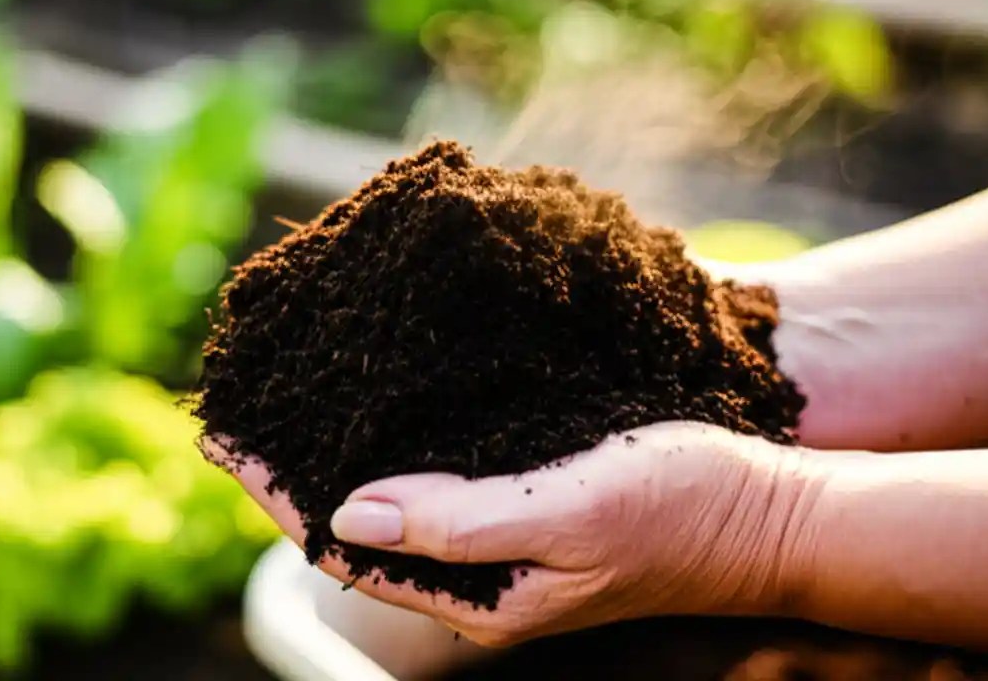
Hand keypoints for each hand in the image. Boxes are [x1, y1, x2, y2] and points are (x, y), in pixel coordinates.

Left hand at [210, 422, 807, 647]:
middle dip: (290, 466)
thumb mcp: (566, 515)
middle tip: (235, 407)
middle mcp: (475, 568)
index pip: (342, 542)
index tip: (221, 436)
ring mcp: (499, 533)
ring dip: (335, 445)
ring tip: (286, 396)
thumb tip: (345, 510)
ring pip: (392, 491)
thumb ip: (459, 522)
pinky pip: (439, 469)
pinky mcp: (525, 494)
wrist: (766, 511)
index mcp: (474, 590)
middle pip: (354, 519)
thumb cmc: (679, 514)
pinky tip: (380, 397)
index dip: (275, 490)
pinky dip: (393, 433)